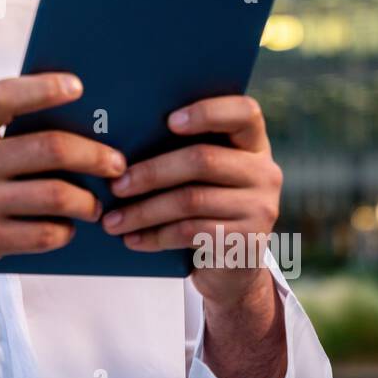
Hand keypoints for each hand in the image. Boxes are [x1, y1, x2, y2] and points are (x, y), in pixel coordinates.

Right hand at [0, 73, 126, 342]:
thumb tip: (64, 124)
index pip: (2, 96)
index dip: (42, 87)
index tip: (77, 86)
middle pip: (49, 149)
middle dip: (94, 155)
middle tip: (116, 163)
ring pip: (56, 196)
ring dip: (87, 201)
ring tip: (93, 204)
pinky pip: (44, 234)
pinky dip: (64, 232)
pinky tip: (65, 230)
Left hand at [99, 94, 282, 307]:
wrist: (233, 265)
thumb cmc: (205, 207)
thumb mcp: (202, 176)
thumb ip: (181, 152)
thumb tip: (122, 145)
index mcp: (252, 143)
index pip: (244, 112)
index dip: (208, 112)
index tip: (169, 121)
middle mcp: (264, 172)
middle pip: (202, 160)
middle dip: (151, 172)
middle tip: (116, 185)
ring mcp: (260, 207)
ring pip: (191, 200)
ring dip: (144, 211)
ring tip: (113, 221)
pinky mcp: (248, 241)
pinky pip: (192, 232)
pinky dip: (156, 236)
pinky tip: (133, 239)